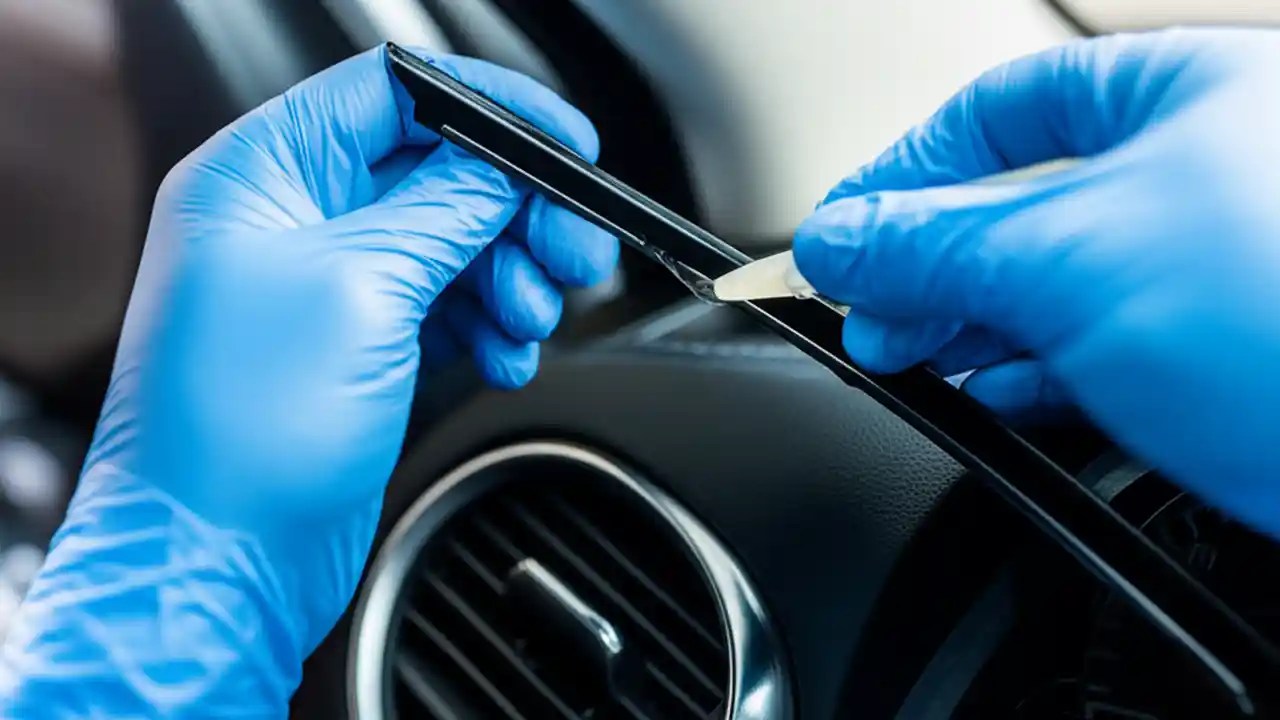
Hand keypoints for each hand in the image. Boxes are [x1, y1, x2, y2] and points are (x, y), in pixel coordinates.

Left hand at [0, 46, 615, 714]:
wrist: (217, 565)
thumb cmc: (242, 434)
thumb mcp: (360, 290)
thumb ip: (444, 211)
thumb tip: (501, 169)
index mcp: (263, 175)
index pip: (394, 94)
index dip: (492, 109)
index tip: (564, 143)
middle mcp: (294, 221)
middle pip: (440, 171)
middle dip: (518, 208)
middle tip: (571, 249)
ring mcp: (330, 286)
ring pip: (456, 241)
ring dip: (512, 274)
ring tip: (528, 318)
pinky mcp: (362, 346)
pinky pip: (450, 306)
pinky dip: (491, 324)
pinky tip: (506, 354)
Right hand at [791, 28, 1279, 535]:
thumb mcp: (1074, 256)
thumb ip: (936, 243)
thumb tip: (835, 236)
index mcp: (1181, 95)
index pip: (1001, 108)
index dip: (905, 165)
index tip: (840, 229)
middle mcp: (1200, 173)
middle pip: (1019, 197)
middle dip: (928, 256)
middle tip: (865, 310)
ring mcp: (1208, 269)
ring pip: (1053, 279)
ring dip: (968, 319)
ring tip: (910, 354)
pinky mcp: (1215, 355)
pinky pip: (1094, 344)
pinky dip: (1028, 369)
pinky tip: (990, 388)